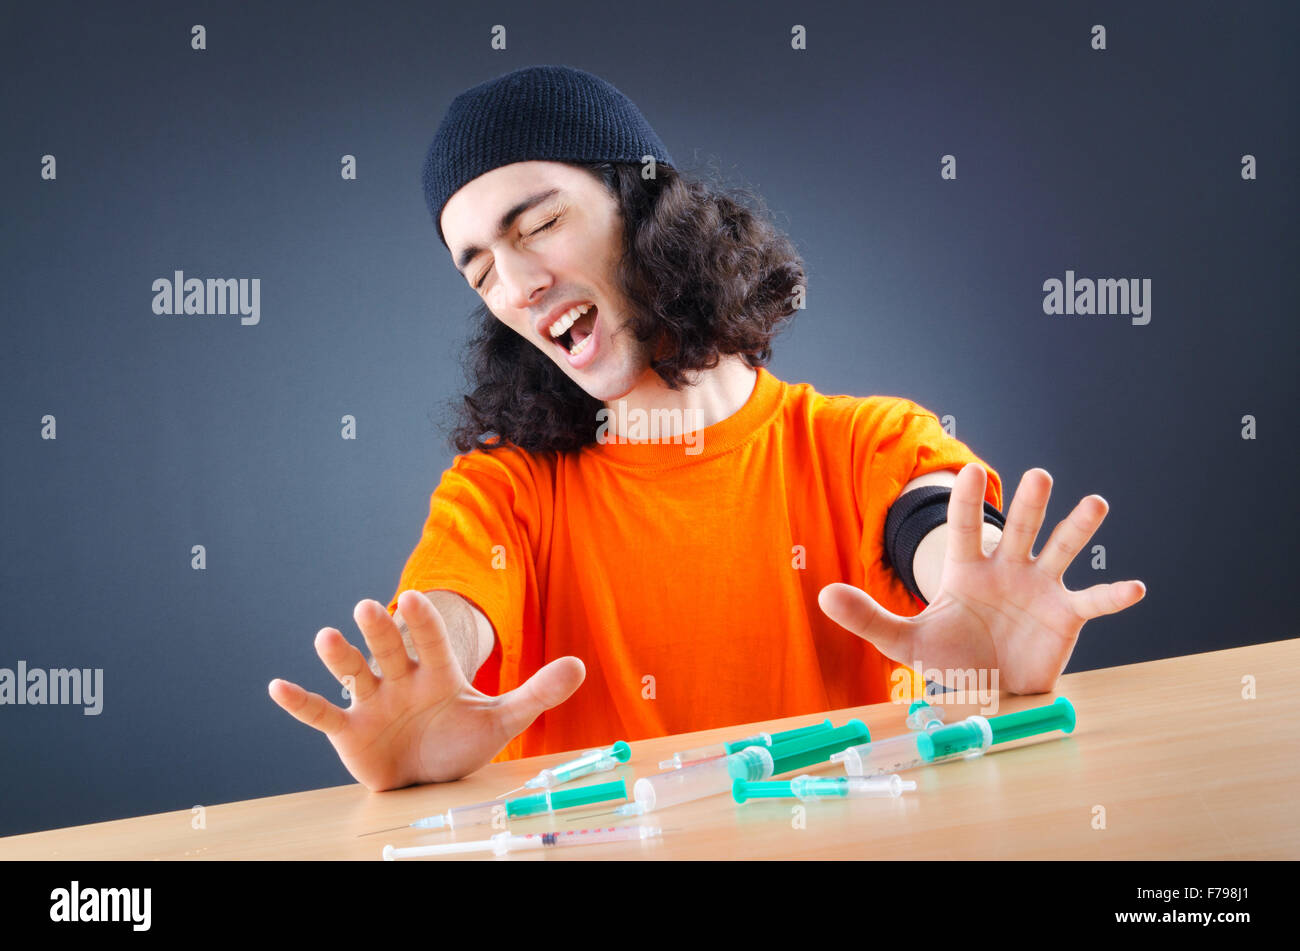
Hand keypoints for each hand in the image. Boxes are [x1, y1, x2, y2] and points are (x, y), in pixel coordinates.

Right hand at [268, 590, 584, 789]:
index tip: (416, 596)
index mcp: (437, 673)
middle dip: (380, 631)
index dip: (423, 623)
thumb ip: (538, 692)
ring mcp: (373, 703)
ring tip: (326, 636)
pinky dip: (300, 702)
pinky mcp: (349, 731)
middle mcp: (401, 680)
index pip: (431, 643)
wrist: (430, 775)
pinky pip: (321, 715)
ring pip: (354, 674)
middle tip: (368, 606)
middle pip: (390, 649)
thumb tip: (581, 665)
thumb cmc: (460, 740)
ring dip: (340, 657)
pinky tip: (276, 686)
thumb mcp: (503, 720)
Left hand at [818, 463, 1145, 693]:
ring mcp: (1039, 588)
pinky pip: (1093, 601)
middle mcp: (1006, 569)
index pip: (963, 530)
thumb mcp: (905, 642)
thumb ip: (868, 617)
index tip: (966, 471)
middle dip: (1027, 504)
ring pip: (1060, 550)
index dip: (965, 504)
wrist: (986, 691)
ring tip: (1095, 502)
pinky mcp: (1065, 615)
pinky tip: (1136, 586)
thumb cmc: (949, 659)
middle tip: (1038, 474)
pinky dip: (1114, 594)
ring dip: (1077, 529)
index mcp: (967, 570)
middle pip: (1017, 529)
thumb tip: (822, 595)